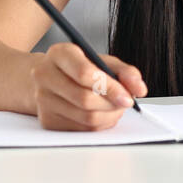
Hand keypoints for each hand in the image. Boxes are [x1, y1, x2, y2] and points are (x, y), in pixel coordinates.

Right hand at [30, 42, 148, 130]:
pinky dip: (99, 125)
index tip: (128, 97)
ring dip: (108, 116)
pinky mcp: (47, 120)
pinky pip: (81, 129)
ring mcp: (43, 100)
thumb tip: (139, 88)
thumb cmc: (78, 67)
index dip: (110, 88)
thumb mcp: (101, 60)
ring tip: (115, 108)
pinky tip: (102, 114)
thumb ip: (123, 71)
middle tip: (125, 103)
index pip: (84, 73)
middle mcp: (44, 75)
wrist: (48, 78)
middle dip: (111, 104)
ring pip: (85, 117)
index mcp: (59, 53)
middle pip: (85, 99)